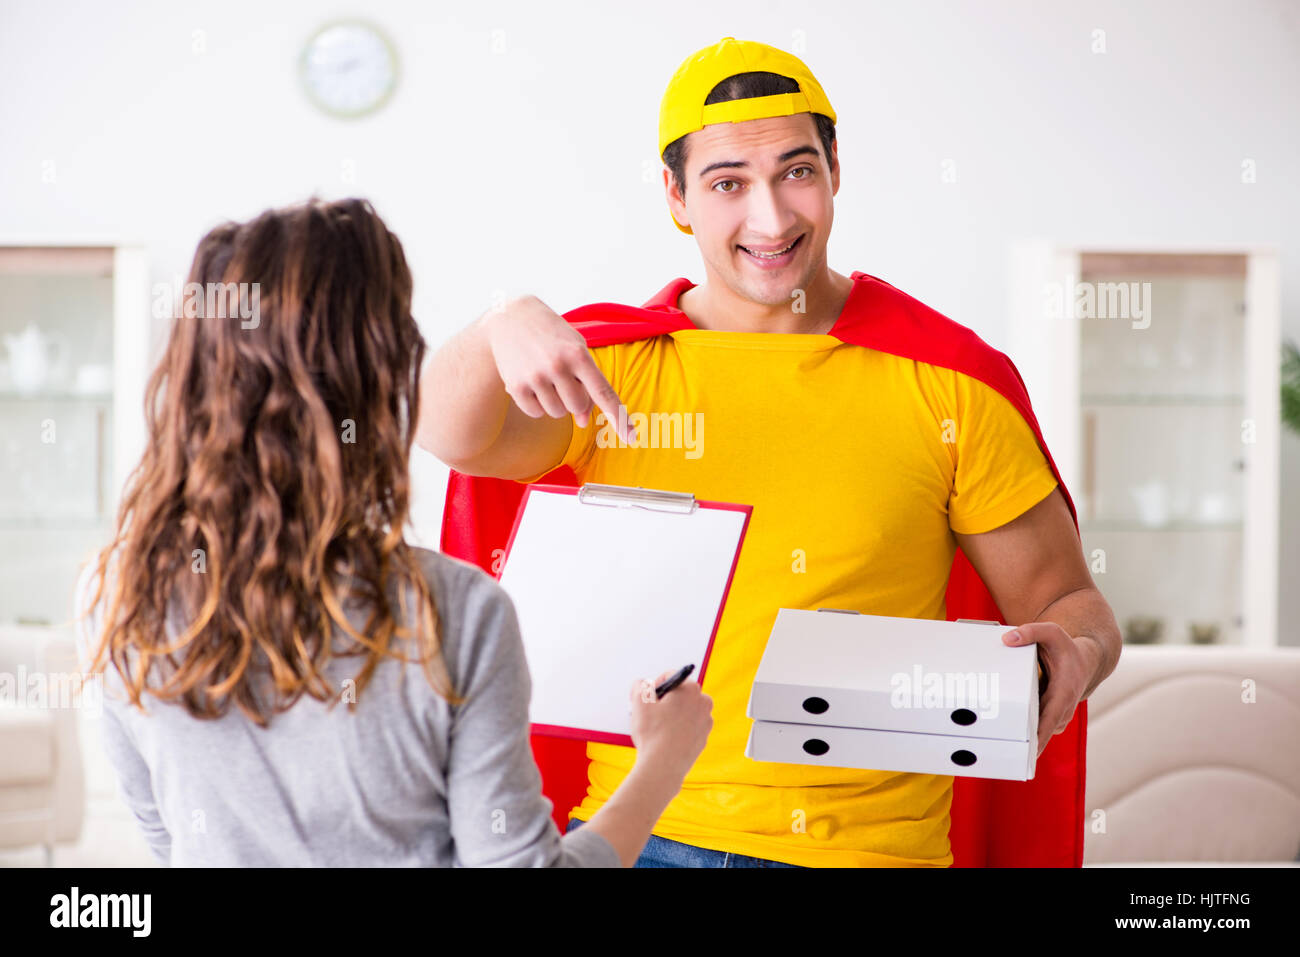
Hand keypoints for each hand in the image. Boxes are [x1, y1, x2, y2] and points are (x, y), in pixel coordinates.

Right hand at [484, 294, 636, 441]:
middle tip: (562, 376)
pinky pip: (536, 413)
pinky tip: (531, 381)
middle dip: (574, 398)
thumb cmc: (552, 336)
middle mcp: (557, 366)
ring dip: (555, 401)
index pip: (603, 392)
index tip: (631, 438)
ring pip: (557, 412)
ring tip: (545, 375)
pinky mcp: (516, 386)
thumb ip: (586, 385)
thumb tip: (582, 423)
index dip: (618, 416)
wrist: (510, 317)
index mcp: (578, 354)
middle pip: (577, 407)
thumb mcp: (575, 350)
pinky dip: (536, 404)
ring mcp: (535, 377)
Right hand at [627, 670, 712, 781]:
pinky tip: (666, 739)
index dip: (655, 686)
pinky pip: (689, 727)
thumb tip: (643, 685)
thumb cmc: (653, 733)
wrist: (663, 767)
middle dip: (667, 700)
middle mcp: (703, 702)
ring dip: (673, 715)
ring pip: (686, 710)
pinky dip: (679, 729)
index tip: (649, 700)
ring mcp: (706, 722)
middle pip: (681, 693)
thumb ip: (640, 686)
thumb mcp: (639, 701)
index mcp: (691, 689)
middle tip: (652, 714)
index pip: (670, 676)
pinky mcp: (704, 738)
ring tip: (658, 728)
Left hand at [1003, 623, 1103, 757]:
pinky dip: (1024, 730)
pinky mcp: (1051, 716)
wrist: (1086, 661)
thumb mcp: (1052, 633)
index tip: (1028, 754)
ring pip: (1038, 731)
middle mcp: (1062, 709)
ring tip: (999, 744)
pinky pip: (1037, 727)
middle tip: (1001, 750)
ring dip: (1022, 737)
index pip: (1050, 721)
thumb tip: (1007, 639)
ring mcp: (1057, 715)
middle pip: (1040, 731)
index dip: (1040, 738)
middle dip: (1023, 743)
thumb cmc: (1067, 648)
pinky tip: (1006, 732)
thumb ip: (1031, 632)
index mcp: (1063, 693)